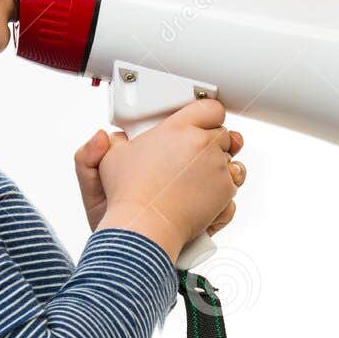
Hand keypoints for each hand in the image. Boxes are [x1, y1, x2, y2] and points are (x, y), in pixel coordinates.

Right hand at [74, 119, 244, 239]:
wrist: (143, 230)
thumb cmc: (126, 198)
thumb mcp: (105, 163)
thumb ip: (107, 144)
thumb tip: (110, 135)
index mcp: (176, 128)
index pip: (209, 107)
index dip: (206, 115)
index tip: (201, 124)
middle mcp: (201, 143)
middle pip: (223, 132)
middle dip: (213, 142)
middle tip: (197, 155)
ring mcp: (217, 167)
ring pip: (232, 159)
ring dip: (221, 166)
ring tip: (202, 177)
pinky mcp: (225, 190)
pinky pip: (233, 184)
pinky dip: (222, 189)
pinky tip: (205, 194)